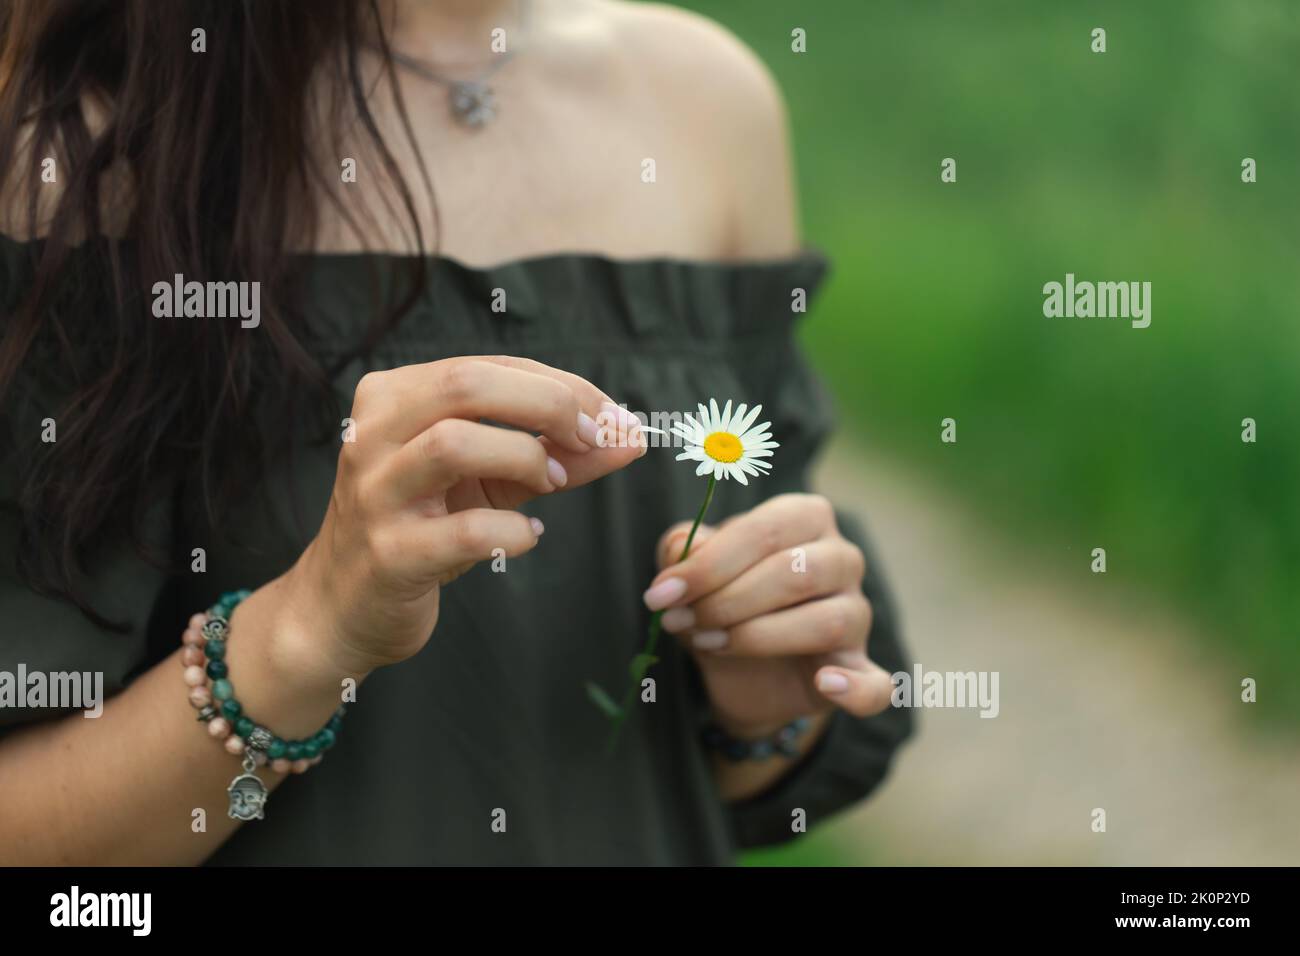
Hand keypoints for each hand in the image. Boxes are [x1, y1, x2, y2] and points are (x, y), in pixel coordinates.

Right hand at [281, 355, 644, 682]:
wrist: (342, 608)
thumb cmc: (423, 529)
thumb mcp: (490, 481)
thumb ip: (556, 454)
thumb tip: (630, 436)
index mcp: (392, 398)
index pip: (489, 367)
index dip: (562, 385)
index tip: (611, 416)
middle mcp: (372, 435)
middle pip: (465, 384)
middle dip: (547, 403)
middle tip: (591, 438)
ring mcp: (375, 494)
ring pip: (453, 443)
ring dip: (525, 458)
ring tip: (550, 485)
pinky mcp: (388, 554)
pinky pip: (466, 530)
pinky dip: (515, 531)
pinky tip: (526, 537)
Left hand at [646, 493, 892, 737]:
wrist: (740, 670)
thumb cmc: (721, 601)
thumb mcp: (692, 573)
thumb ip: (682, 550)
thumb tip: (682, 549)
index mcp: (805, 518)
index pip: (764, 532)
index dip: (709, 565)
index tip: (661, 594)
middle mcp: (842, 559)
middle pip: (794, 573)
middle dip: (725, 600)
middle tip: (679, 621)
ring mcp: (858, 614)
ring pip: (826, 621)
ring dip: (757, 637)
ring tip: (710, 643)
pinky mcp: (859, 669)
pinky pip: (875, 683)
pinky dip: (856, 688)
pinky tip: (826, 684)